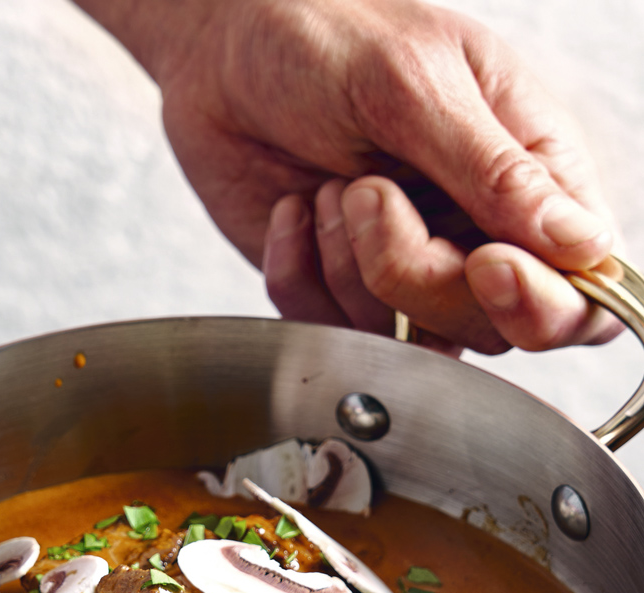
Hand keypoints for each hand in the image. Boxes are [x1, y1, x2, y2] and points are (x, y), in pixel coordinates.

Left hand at [80, 0, 621, 355]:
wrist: (220, 57)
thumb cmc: (324, 40)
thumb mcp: (413, 84)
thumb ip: (495, 170)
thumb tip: (581, 244)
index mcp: (530, 173)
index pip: (582, 287)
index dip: (545, 302)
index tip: (485, 266)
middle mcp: (477, 234)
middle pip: (493, 327)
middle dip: (419, 274)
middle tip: (369, 193)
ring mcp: (411, 272)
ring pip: (410, 340)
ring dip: (354, 268)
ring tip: (332, 186)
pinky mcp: (342, 294)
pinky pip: (331, 330)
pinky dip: (302, 275)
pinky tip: (293, 212)